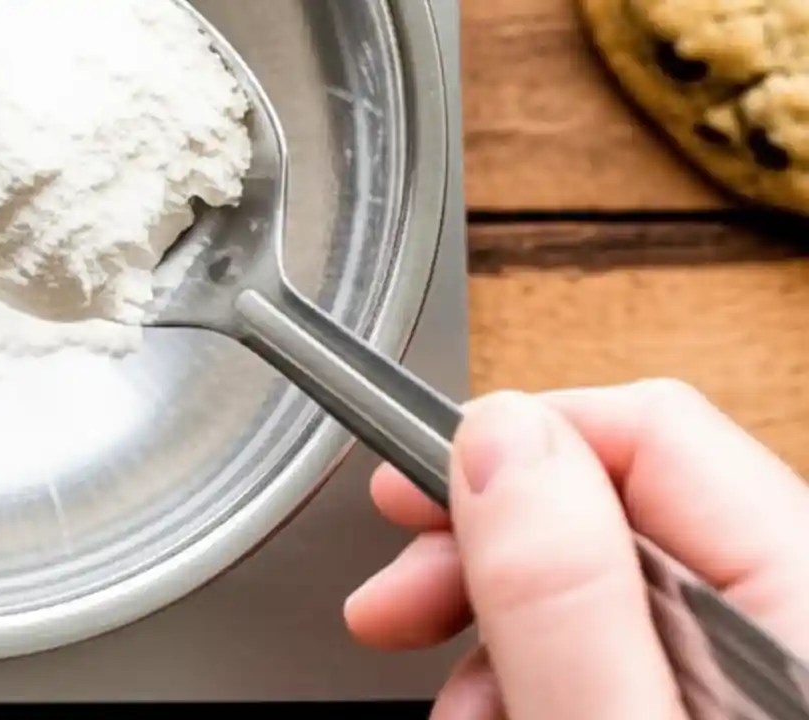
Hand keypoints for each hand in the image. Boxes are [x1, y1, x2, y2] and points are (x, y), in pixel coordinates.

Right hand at [344, 380, 808, 719]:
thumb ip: (562, 594)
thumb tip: (496, 437)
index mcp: (801, 592)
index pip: (649, 428)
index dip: (507, 443)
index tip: (406, 496)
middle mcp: (795, 612)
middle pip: (619, 504)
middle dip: (483, 545)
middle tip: (395, 602)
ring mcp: (760, 665)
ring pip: (610, 585)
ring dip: (502, 624)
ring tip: (455, 704)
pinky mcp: (722, 701)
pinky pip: (626, 649)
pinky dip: (547, 670)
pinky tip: (504, 716)